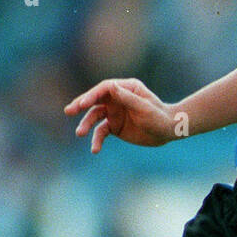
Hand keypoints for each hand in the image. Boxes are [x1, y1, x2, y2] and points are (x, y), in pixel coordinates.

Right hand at [64, 78, 179, 153]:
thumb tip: (111, 86)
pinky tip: (95, 149)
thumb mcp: (144, 107)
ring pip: (94, 117)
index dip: (91, 95)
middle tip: (69, 111)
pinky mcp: (114, 127)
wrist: (168, 131)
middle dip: (81, 105)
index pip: (104, 89)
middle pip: (95, 100)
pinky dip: (97, 140)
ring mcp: (114, 112)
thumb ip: (127, 98)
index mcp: (125, 88)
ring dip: (86, 124)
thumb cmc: (159, 116)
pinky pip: (101, 132)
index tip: (82, 104)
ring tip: (79, 133)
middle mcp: (117, 98)